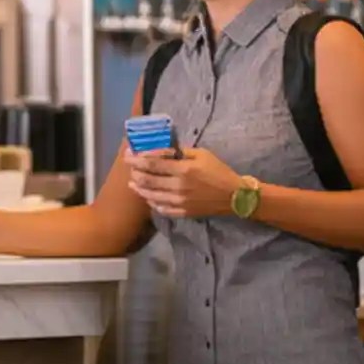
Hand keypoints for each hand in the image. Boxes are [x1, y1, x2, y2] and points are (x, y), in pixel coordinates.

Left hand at [126, 147, 242, 218]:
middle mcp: (177, 187)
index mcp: (183, 170)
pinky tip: (147, 196)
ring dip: (138, 188)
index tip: (128, 155)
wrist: (234, 196)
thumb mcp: (201, 154)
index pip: (152, 164)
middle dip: (134, 172)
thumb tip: (160, 150)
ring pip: (150, 196)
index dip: (137, 159)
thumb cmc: (218, 171)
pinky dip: (151, 202)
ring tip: (132, 182)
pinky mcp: (182, 213)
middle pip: (147, 180)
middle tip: (130, 168)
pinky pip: (160, 208)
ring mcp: (179, 202)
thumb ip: (179, 152)